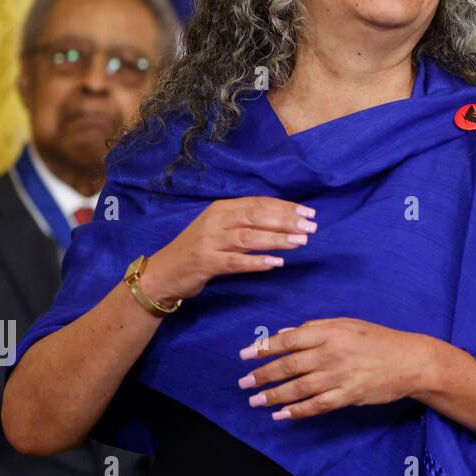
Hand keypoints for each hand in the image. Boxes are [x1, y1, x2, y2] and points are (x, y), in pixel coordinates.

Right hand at [143, 197, 315, 304]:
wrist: (164, 271)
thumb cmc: (199, 248)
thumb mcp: (220, 227)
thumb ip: (246, 222)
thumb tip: (284, 219)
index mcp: (221, 208)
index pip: (258, 203)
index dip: (285, 207)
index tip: (308, 212)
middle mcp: (216, 221)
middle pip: (256, 217)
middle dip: (286, 220)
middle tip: (311, 226)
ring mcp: (210, 242)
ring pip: (248, 238)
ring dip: (277, 239)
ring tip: (301, 242)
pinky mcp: (206, 263)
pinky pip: (236, 262)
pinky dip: (257, 262)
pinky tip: (276, 263)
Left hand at [237, 318, 435, 419]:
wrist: (409, 360)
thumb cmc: (378, 339)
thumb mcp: (347, 324)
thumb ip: (316, 327)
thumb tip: (285, 334)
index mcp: (330, 332)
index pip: (288, 340)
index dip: (263, 348)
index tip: (244, 355)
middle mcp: (331, 353)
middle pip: (288, 366)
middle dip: (262, 375)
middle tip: (243, 382)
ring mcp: (339, 376)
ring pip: (298, 388)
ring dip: (273, 396)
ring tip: (255, 400)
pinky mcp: (347, 395)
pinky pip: (316, 406)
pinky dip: (297, 411)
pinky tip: (281, 415)